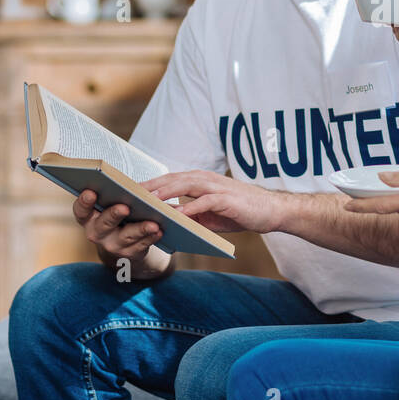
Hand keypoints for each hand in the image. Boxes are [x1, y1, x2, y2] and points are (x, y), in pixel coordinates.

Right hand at [73, 188, 163, 264]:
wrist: (124, 244)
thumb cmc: (118, 216)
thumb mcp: (112, 205)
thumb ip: (117, 195)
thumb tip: (137, 187)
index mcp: (89, 218)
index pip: (81, 210)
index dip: (84, 202)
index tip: (91, 192)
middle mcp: (97, 233)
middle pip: (104, 224)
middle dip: (114, 215)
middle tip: (125, 207)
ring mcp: (112, 245)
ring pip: (126, 236)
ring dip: (140, 229)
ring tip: (153, 224)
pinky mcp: (129, 253)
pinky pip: (141, 245)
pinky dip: (151, 238)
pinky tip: (159, 231)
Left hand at [139, 170, 282, 234]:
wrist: (271, 211)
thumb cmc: (239, 212)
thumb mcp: (209, 215)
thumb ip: (189, 214)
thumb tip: (166, 221)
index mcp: (199, 181)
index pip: (168, 179)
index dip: (148, 184)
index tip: (128, 191)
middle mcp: (205, 179)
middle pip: (172, 178)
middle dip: (150, 185)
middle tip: (128, 193)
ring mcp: (216, 187)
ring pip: (185, 185)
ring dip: (164, 192)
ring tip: (146, 200)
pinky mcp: (226, 199)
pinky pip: (204, 202)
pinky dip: (189, 207)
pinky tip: (176, 215)